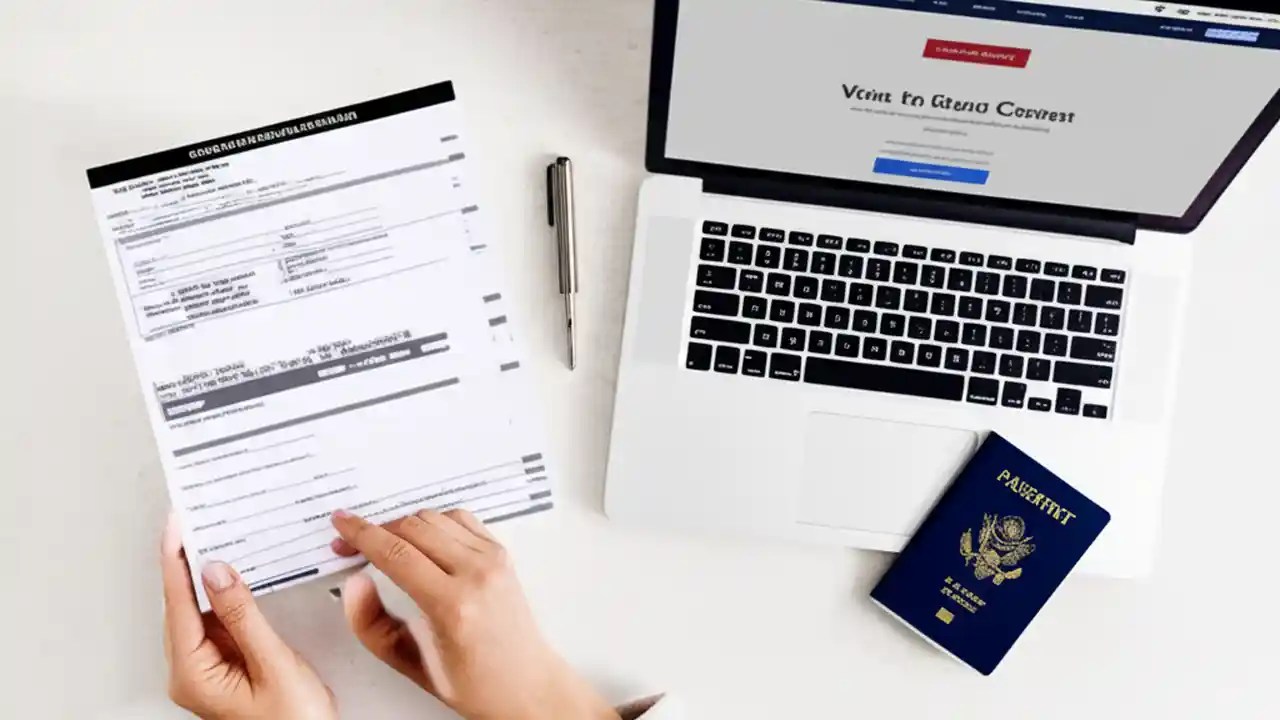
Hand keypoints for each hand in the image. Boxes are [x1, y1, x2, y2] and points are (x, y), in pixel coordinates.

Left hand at [161, 514, 336, 719]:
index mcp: (193, 674)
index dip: (176, 561)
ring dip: (209, 577)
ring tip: (215, 537)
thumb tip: (218, 573)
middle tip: (194, 521)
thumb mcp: (273, 663)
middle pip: (183, 605)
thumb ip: (243, 616)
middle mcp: (193, 672)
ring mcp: (209, 669)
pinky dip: (226, 595)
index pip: (178, 605)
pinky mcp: (227, 666)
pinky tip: (235, 576)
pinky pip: (220, 621)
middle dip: (188, 561)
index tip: (176, 527)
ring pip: (201, 611)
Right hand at [330, 508, 618, 719]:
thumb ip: (372, 625)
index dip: (361, 534)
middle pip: (413, 527)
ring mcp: (494, 560)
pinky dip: (434, 522)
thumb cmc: (474, 682)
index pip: (396, 553)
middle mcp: (477, 575)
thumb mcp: (410, 664)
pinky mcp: (502, 554)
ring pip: (435, 517)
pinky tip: (422, 538)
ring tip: (386, 544)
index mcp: (452, 605)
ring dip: (403, 525)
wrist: (525, 683)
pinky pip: (460, 519)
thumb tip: (355, 582)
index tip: (342, 525)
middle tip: (355, 542)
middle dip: (376, 529)